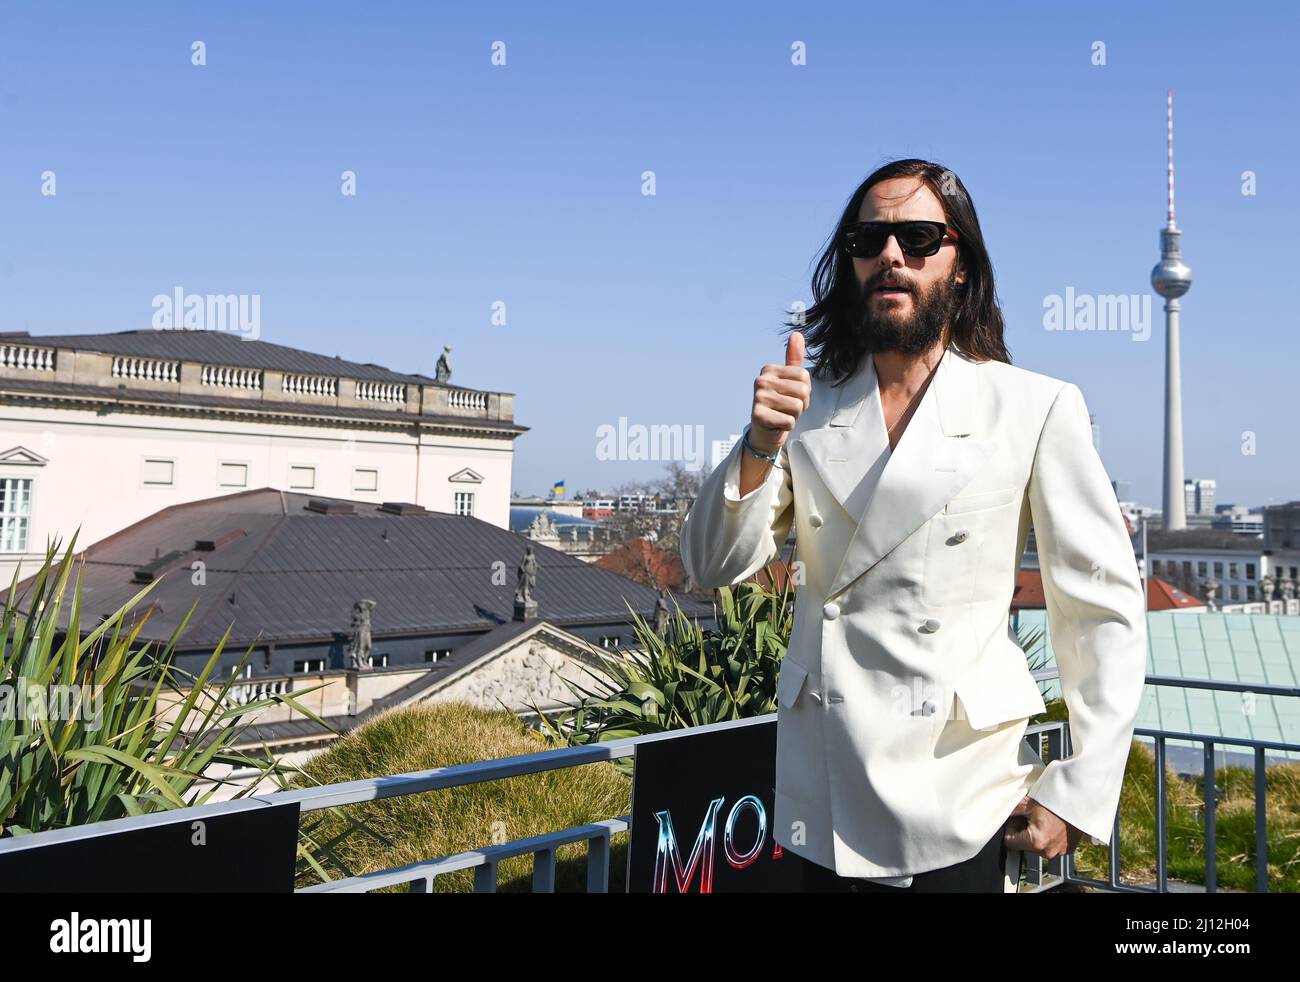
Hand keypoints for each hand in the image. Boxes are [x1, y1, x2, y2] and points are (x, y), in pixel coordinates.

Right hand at [751, 331, 811, 452]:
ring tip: (782, 415)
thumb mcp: (788, 380)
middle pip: (803, 391)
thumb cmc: (780, 404)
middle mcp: (761, 381)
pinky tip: (777, 424)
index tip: (792, 396)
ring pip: (797, 407)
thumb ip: (793, 358)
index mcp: (769, 369)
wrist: (765, 432)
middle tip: (788, 409)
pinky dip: (787, 426)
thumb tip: (796, 333)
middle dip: (801, 404)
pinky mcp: (757, 416)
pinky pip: (789, 421)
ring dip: (794, 416)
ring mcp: (758, 398)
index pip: (804, 376)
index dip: (805, 391)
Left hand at [1002, 795, 1084, 860]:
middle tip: (1031, 817)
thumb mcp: (1027, 803)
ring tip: (1043, 819)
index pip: (1009, 842)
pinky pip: (1050, 846)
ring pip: (1036, 846)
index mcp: (1036, 841)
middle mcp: (1048, 851)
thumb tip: (998, 813)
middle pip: (1023, 845)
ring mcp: (1058, 852)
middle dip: (1023, 831)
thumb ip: (1010, 811)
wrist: (1079, 801)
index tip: (1017, 819)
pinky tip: (1052, 824)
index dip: (1010, 829)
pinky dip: (1048, 837)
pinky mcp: (1066, 850)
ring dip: (1035, 835)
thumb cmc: (1055, 801)